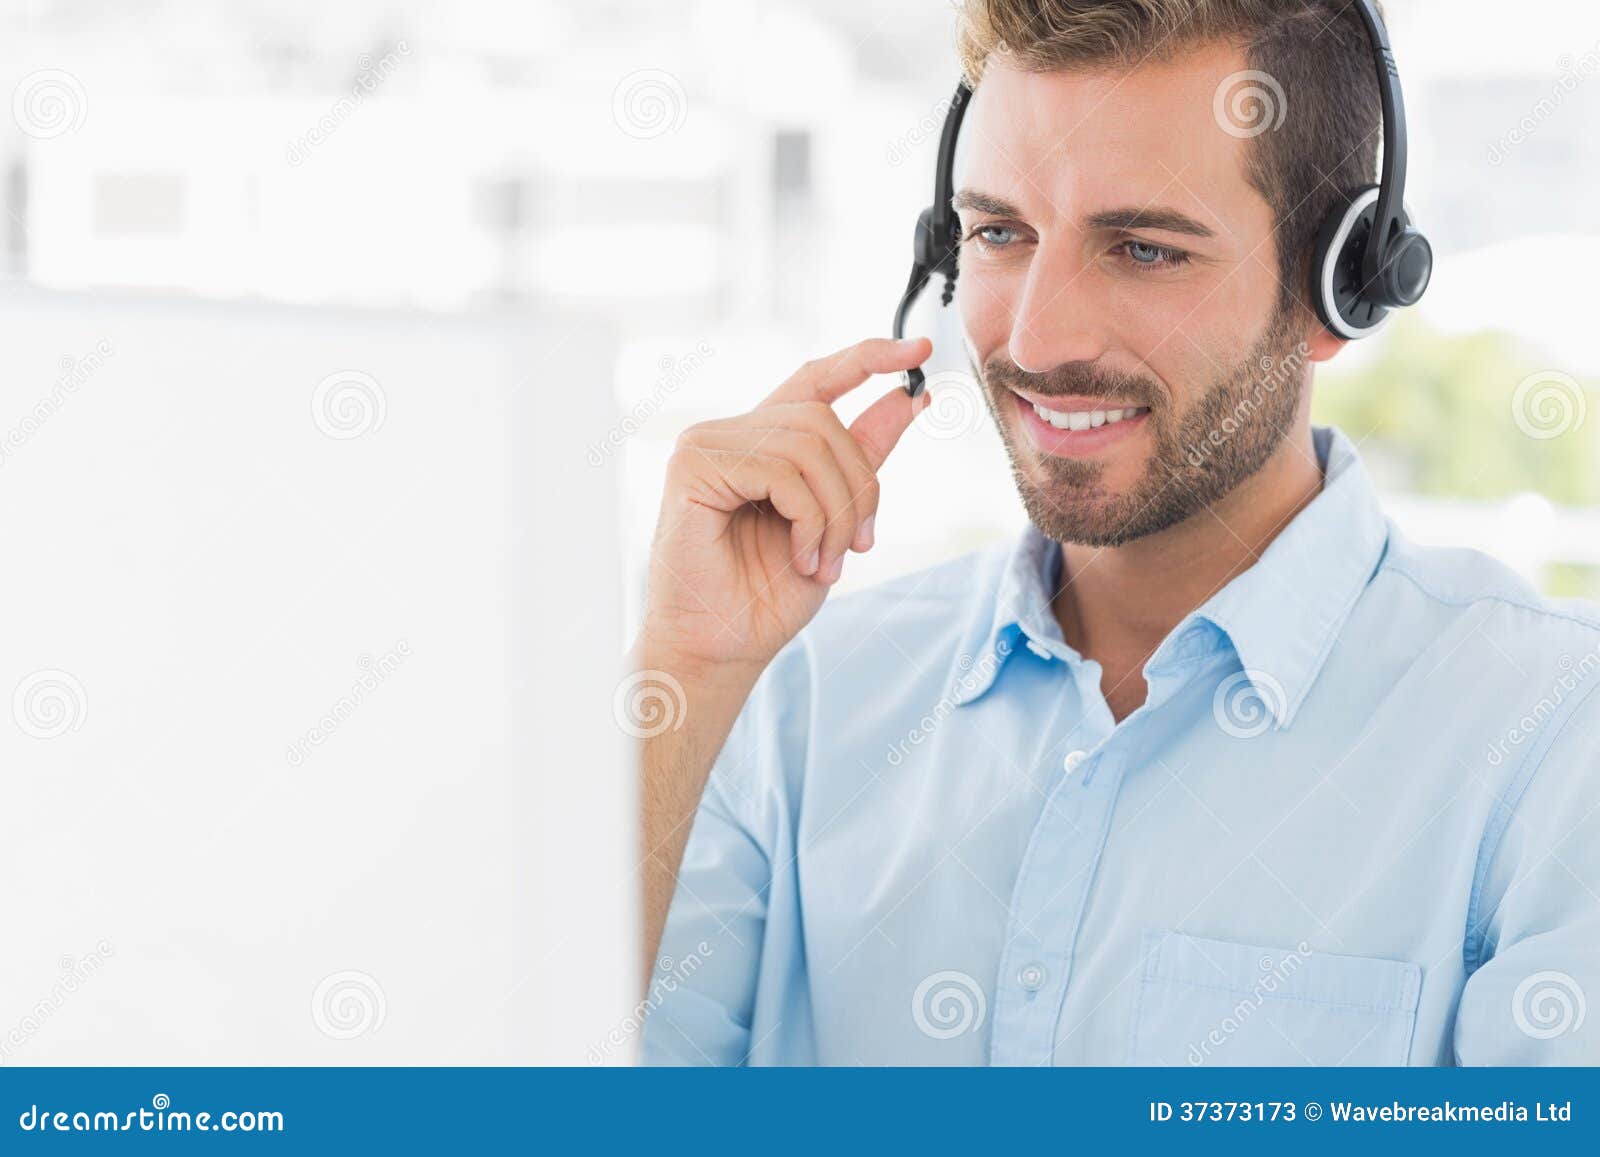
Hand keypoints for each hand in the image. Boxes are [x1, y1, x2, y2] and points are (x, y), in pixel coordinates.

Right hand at [638, 336, 931, 680]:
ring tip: (825, 561)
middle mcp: (730, 433)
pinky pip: (782, 471)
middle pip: (825, 421)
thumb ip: (863, 458)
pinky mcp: (692, 466)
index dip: (867, 358)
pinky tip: (801, 556)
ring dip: (836, 513)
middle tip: (860, 545)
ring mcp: (705, 444)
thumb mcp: (835, 520)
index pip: (816, 379)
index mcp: (761, 441)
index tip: (923, 352)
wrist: (721, 648)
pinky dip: (810, 520)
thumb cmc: (766, 594)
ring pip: (810, 444)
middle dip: (859, 486)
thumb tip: (912, 398)